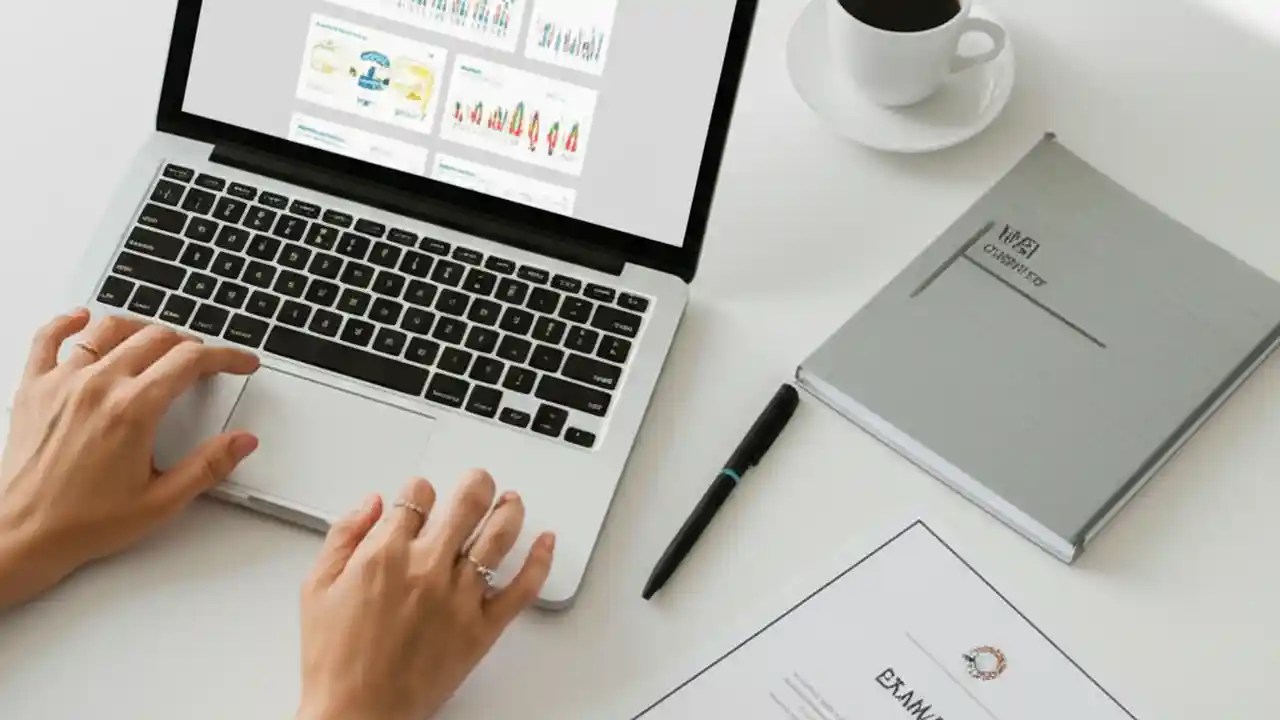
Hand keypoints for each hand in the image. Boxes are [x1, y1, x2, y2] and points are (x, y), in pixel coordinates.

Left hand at [0, 310, 259, 608]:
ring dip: (142, 328)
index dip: (226, 356)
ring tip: (159, 340)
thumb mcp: (162, 501)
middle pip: (156, 338)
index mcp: (133, 410)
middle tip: (204, 361)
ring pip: (109, 329)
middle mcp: (98, 386)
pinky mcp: (34, 387)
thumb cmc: (82, 522)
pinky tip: (81, 319)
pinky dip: (68, 322)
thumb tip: (243, 441)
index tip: (241, 362)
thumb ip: (208, 466)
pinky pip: (48, 338)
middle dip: (190, 344)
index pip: (191, 360)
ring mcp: (63, 382)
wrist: (21, 534)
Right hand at [297, 471, 555, 719]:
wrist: (358, 713)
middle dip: (477, 484)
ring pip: (499, 535)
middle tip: (480, 481)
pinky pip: (523, 588)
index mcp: (385, 554)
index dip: (421, 490)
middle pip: (467, 503)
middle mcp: (428, 568)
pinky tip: (546, 542)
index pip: (417, 496)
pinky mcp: (483, 627)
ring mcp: (460, 596)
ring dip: (509, 509)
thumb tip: (372, 504)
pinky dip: (540, 560)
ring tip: (511, 500)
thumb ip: (344, 536)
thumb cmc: (336, 660)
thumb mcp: (317, 587)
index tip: (422, 495)